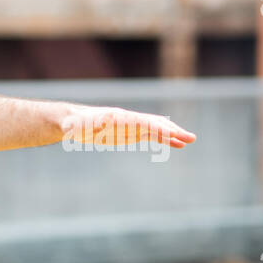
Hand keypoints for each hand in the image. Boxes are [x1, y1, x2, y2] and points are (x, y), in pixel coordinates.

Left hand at [61, 105, 195, 150]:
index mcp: (118, 117)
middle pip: (154, 123)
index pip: (142, 122)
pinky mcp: (131, 133)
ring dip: (173, 135)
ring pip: (156, 129)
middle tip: (190, 138)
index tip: (171, 134)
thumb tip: (79, 126)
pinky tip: (176, 145)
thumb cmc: (73, 124)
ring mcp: (131, 126)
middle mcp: (128, 119)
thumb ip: (79, 126)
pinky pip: (151, 136)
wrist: (73, 122)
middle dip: (171, 130)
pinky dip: (164, 140)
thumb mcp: (74, 126)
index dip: (156, 128)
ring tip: (189, 141)